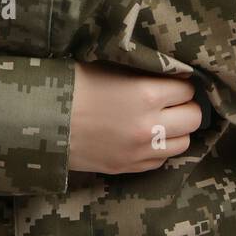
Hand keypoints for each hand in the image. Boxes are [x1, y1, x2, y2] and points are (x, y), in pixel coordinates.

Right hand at [69, 62, 202, 174]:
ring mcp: (141, 151)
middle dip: (185, 106)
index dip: (180, 83)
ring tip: (161, 120)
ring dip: (177, 130)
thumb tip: (167, 71)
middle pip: (194, 118)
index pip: (187, 89)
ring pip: (183, 143)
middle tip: (171, 100)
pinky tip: (145, 137)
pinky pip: (160, 160)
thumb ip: (142, 71)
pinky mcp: (129, 168)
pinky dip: (159, 148)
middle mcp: (151, 126)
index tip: (170, 80)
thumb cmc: (72, 85)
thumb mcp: (110, 67)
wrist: (41, 120)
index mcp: (148, 94)